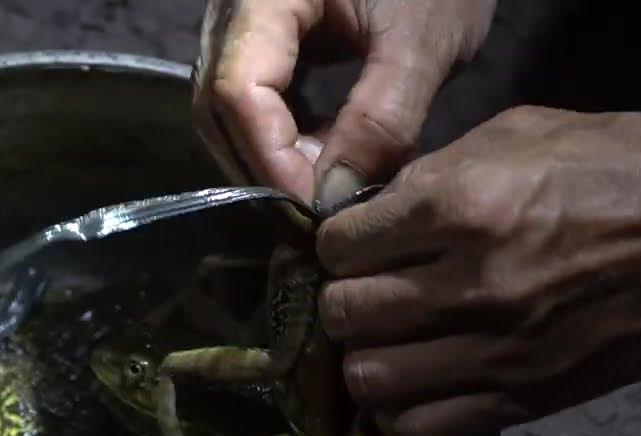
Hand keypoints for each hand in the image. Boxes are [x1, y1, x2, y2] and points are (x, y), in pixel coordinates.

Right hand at [192, 0, 495, 205]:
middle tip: (321, 211)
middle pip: (217, 106)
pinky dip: (283, 134)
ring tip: (329, 184)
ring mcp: (244, 21)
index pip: (237, 91)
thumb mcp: (423, 42)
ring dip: (271, 156)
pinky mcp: (266, 35)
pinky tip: (327, 152)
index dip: (271, 159)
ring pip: (227, 109)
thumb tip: (332, 202)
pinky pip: (253, 97)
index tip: (318, 208)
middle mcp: (234, 7)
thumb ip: (380, 119)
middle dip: (265, 166)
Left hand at [317, 100, 640, 435]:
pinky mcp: (526, 399)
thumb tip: (371, 217)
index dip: (337, 246)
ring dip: (366, 363)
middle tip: (368, 296)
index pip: (337, 246)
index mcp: (458, 204)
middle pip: (343, 316)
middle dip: (343, 304)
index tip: (357, 247)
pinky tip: (416, 391)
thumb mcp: (515, 135)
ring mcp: (495, 349)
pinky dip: (402, 417)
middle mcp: (466, 283)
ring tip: (389, 345)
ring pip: (370, 381)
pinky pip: (423, 431)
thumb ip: (432, 174)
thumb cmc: (621, 165)